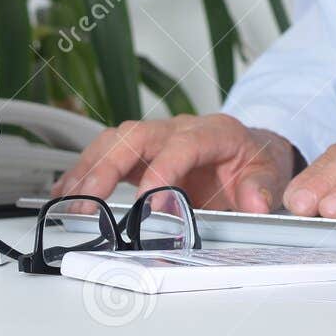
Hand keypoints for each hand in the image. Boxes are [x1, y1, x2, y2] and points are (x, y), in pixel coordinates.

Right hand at [53, 114, 295, 212]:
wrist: (249, 149)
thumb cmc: (253, 159)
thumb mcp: (269, 170)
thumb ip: (263, 186)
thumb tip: (256, 203)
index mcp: (212, 131)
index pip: (182, 146)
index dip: (162, 174)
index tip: (149, 206)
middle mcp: (178, 129)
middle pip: (135, 137)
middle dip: (107, 168)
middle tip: (87, 203)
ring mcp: (156, 139)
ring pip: (113, 142)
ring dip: (88, 170)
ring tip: (69, 202)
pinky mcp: (140, 154)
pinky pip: (106, 154)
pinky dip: (83, 172)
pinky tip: (66, 192)